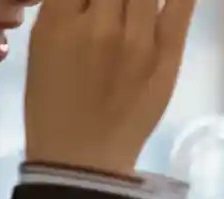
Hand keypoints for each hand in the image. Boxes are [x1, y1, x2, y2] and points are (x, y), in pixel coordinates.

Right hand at [24, 0, 197, 176]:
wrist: (82, 157)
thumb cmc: (54, 103)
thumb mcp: (43, 42)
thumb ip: (65, 5)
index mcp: (58, 19)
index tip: (97, 0)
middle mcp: (98, 22)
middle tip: (119, 5)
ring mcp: (135, 39)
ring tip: (137, 7)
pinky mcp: (166, 57)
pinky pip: (180, 7)